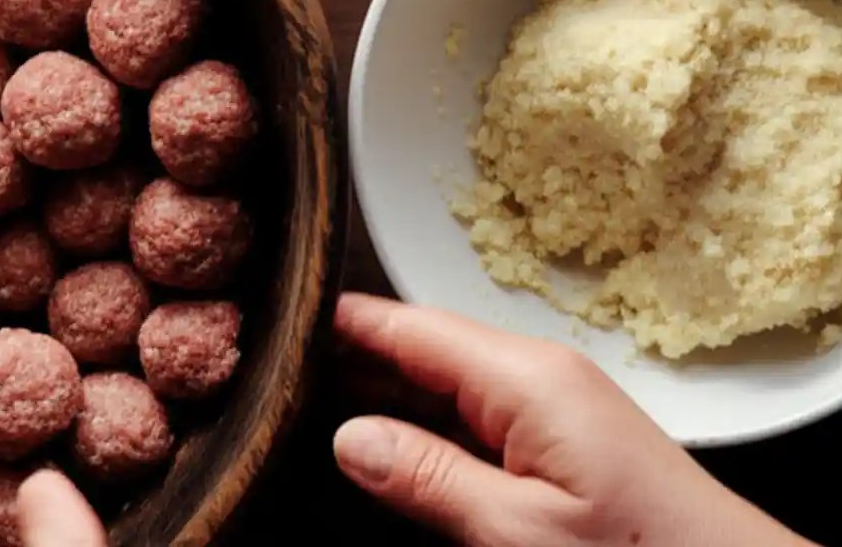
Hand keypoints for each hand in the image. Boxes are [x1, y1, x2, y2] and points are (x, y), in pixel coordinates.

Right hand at [331, 293, 817, 546]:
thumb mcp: (517, 531)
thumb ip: (426, 478)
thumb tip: (348, 437)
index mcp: (527, 378)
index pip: (412, 328)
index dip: (345, 321)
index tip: (286, 316)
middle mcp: (538, 374)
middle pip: (425, 349)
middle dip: (355, 357)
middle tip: (281, 370)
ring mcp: (552, 403)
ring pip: (447, 383)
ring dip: (387, 393)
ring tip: (314, 399)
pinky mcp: (561, 435)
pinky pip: (477, 414)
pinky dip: (428, 425)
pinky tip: (392, 445)